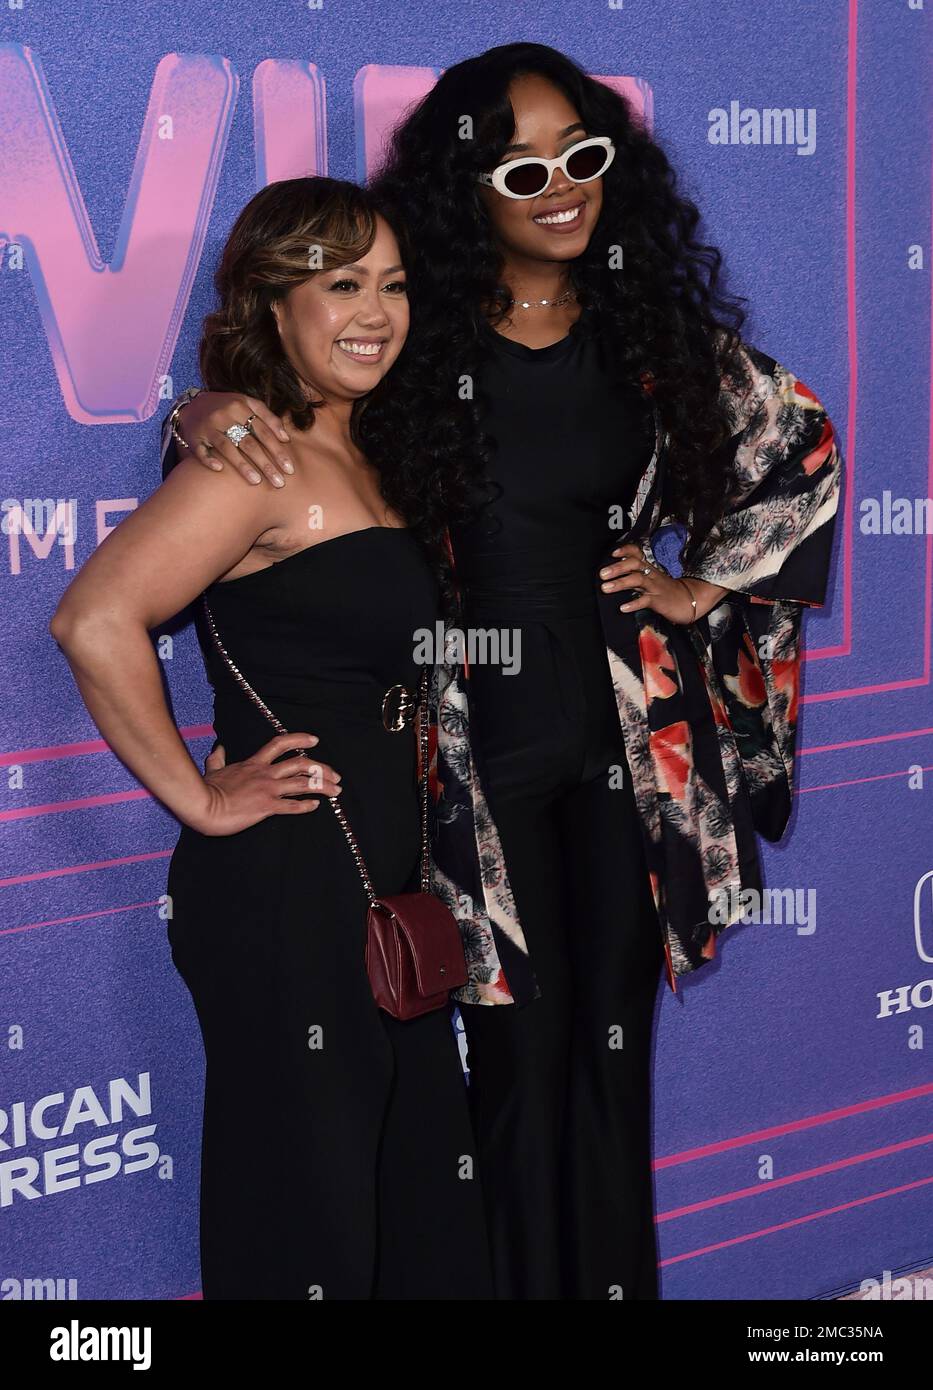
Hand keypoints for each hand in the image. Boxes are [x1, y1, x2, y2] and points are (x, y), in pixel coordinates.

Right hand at [176, 392, 296, 487]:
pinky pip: (201, 450)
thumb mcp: (247, 404)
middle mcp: (226, 415)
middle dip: (266, 464)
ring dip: (242, 465)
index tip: (290, 469)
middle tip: (279, 483)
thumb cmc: (228, 408)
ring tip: (256, 482)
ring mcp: (209, 426)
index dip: (278, 451)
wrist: (193, 403)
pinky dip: (209, 459)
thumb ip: (268, 418)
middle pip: (249, 443)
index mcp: (242, 406)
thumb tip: (286, 439)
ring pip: (227, 447)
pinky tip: (219, 470)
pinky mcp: (194, 436)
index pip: (264, 431)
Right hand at [186, 733, 341, 835]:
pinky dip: (306, 805)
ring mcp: (267, 789)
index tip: (315, 740)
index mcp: (254, 764)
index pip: (280, 744)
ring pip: (302, 783)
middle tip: (335, 775)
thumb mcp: (213, 770)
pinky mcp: (266, 807)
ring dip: (322, 786)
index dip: (300, 740)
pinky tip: (316, 806)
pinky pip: (291, 805)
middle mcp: (265, 773)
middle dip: (322, 769)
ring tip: (335, 791)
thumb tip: (218, 749)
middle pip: (300, 764)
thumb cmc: (206, 790)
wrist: (202, 805)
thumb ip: (218, 759)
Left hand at [599, 544, 697, 624]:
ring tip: (605, 588)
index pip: (637, 554)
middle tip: (602, 574)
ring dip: (620, 583)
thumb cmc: (666, 590)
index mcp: (649, 569)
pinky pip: (646, 601)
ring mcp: (655, 587)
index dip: (625, 550)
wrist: (689, 601)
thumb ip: (635, 573)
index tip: (613, 553)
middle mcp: (651, 575)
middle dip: (618, 568)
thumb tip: (616, 566)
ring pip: (638, 580)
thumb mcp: (651, 578)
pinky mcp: (659, 601)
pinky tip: (623, 607)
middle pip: (635, 565)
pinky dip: (634, 604)